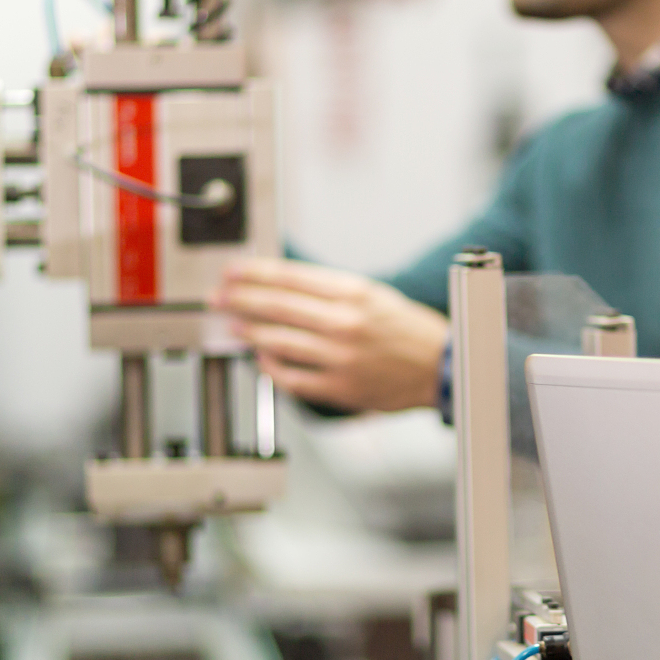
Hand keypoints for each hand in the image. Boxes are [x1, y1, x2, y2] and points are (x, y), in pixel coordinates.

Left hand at [211, 257, 449, 411]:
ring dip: (249, 333)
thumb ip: (329, 290)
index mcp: (353, 292)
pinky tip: (262, 359)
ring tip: (234, 327)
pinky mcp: (340, 387)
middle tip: (219, 297)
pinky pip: (292, 378)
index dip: (253, 273)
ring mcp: (340, 357)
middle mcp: (345, 322)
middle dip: (240, 299)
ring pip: (278, 341)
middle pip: (276, 306)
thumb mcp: (373, 294)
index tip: (231, 272)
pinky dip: (271, 368)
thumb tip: (282, 286)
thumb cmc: (408, 331)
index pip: (289, 277)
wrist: (441, 366)